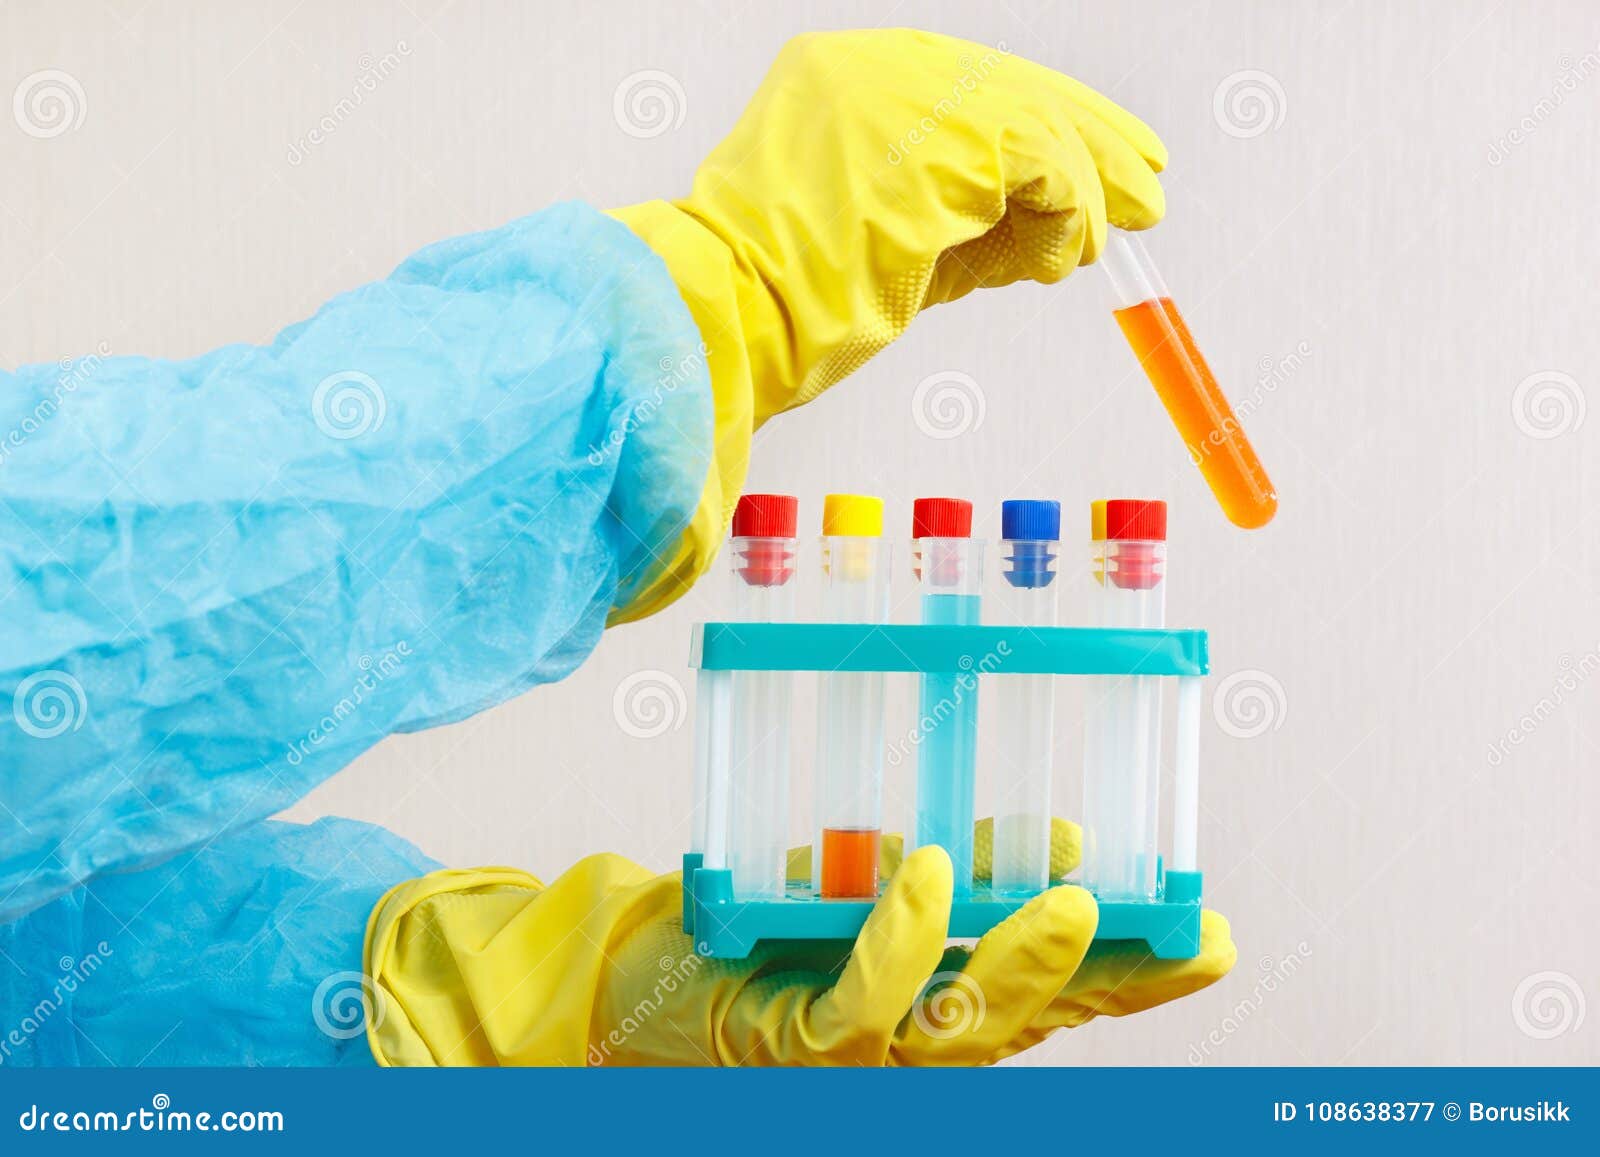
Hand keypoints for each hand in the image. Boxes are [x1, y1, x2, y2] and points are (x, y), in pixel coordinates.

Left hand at [364, 817, 1232, 1065]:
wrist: (640, 981)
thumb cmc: (762, 935)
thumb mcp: (865, 887)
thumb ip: (948, 872)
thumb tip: (1039, 837)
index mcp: (948, 997)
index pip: (1064, 994)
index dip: (1141, 974)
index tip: (1211, 935)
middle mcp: (918, 1036)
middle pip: (1033, 1023)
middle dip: (1106, 980)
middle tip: (1169, 928)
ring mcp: (861, 1046)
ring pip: (959, 1029)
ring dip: (1020, 965)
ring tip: (1067, 901)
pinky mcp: (793, 1036)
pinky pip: (858, 1003)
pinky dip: (899, 943)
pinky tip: (927, 878)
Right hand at [608, 29, 1166, 619]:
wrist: (733, 323)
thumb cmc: (788, 303)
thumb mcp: (889, 240)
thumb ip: (967, 214)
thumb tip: (1061, 218)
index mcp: (842, 77)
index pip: (973, 85)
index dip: (1046, 124)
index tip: (1100, 167)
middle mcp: (871, 65)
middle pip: (1014, 86)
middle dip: (1090, 144)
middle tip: (1145, 192)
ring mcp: (902, 92)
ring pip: (1037, 120)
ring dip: (1085, 187)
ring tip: (1102, 242)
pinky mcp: (939, 140)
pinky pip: (1043, 161)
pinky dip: (1069, 210)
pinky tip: (1063, 256)